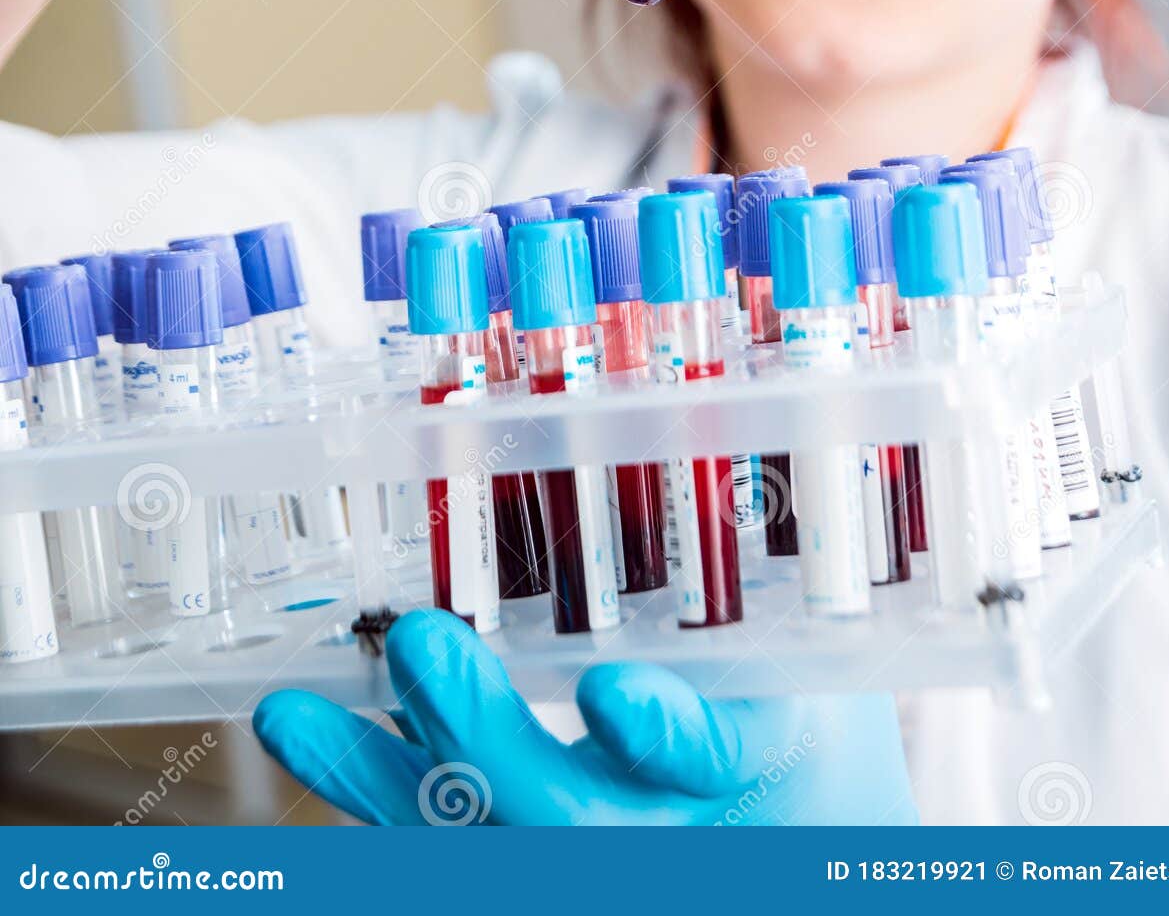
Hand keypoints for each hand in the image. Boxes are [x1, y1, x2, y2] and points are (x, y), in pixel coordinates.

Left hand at [253, 608, 916, 825]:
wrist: (778, 825)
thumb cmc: (781, 704)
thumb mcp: (796, 631)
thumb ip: (748, 545)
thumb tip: (710, 390)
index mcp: (752, 753)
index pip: (710, 754)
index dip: (662, 734)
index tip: (618, 693)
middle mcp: (658, 826)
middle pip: (561, 814)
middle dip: (479, 733)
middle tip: (421, 645)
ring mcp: (579, 849)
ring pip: (474, 842)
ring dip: (376, 775)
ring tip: (295, 712)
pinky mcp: (510, 854)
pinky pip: (427, 843)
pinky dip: (361, 789)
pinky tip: (299, 727)